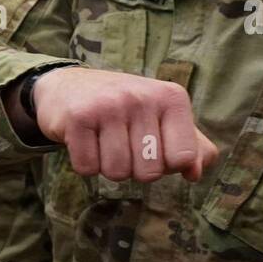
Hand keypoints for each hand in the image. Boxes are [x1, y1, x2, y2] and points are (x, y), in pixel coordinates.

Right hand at [19, 67, 218, 182]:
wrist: (67, 87)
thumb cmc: (124, 109)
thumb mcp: (163, 119)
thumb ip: (191, 146)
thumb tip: (195, 174)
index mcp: (171, 97)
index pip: (183, 158)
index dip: (166, 164)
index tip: (153, 147)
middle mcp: (142, 97)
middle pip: (150, 172)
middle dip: (135, 169)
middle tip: (124, 144)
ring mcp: (109, 105)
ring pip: (117, 173)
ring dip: (108, 168)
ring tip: (103, 143)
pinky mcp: (78, 117)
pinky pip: (87, 168)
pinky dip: (85, 164)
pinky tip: (85, 141)